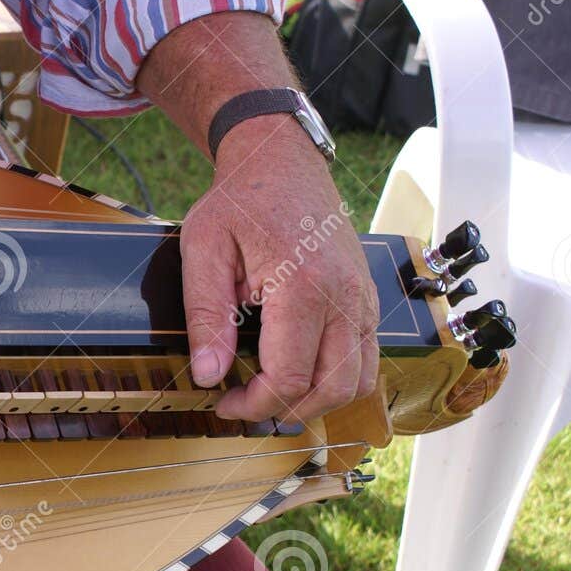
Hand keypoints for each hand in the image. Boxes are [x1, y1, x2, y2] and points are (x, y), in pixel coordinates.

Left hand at [180, 117, 378, 423]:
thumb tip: (209, 376)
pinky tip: (300, 376)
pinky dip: (338, 381)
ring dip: (316, 403)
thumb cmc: (240, 201)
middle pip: (331, 389)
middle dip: (283, 410)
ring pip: (357, 382)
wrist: (281, 161)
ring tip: (271, 396)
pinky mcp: (367, 298)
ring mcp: (363, 298)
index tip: (222, 403)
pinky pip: (367, 359)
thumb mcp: (204, 250)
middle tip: (242, 405)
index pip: (291, 377)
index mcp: (304, 285)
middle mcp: (345, 296)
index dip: (254, 405)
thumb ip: (206, 316)